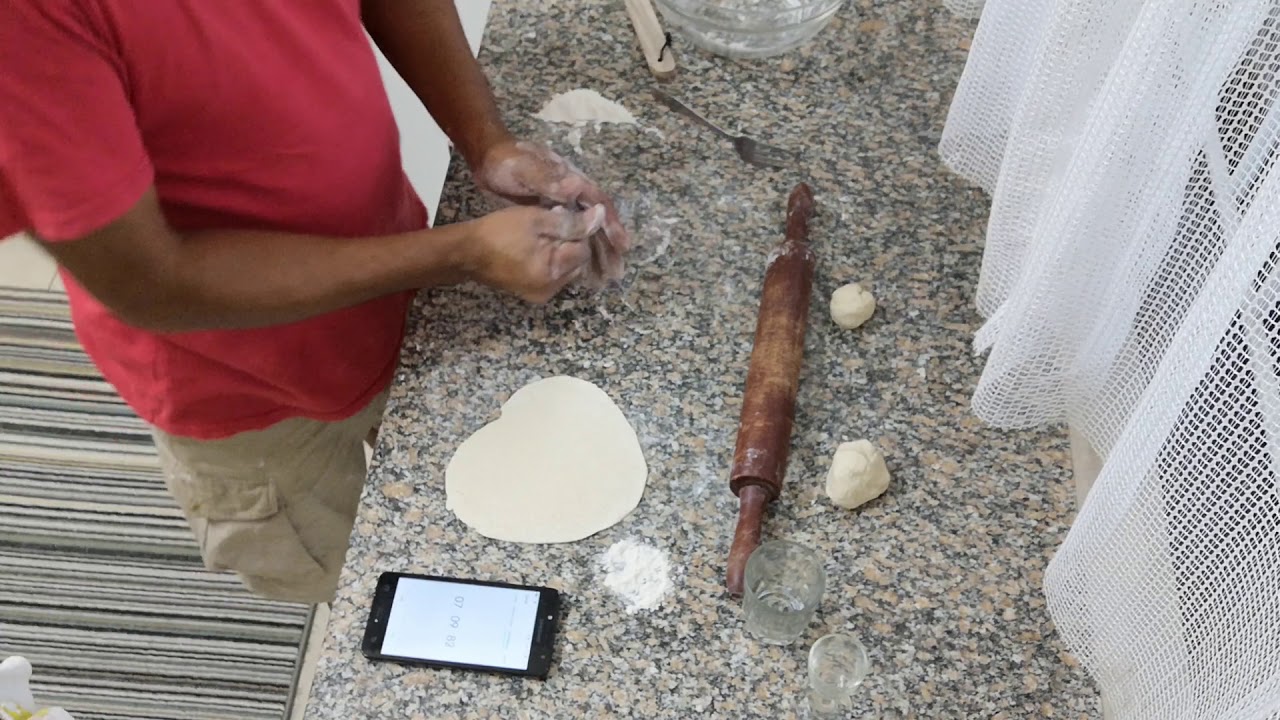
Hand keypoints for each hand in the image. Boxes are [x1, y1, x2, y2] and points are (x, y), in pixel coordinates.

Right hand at [459, 204, 605, 303]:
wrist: (466, 253)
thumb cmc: (498, 232)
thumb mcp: (536, 219)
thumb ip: (571, 221)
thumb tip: (600, 217)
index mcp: (553, 270)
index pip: (585, 249)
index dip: (577, 230)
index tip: (560, 215)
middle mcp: (551, 289)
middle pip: (578, 262)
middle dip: (570, 242)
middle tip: (550, 223)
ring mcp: (542, 294)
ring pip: (567, 269)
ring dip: (561, 251)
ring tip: (541, 235)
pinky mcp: (533, 294)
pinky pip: (554, 276)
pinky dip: (551, 261)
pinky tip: (535, 248)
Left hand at [472, 140, 630, 285]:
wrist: (487, 160)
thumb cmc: (509, 161)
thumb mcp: (525, 169)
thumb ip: (548, 180)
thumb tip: (576, 188)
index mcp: (572, 179)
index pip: (599, 203)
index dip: (611, 224)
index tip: (622, 245)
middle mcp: (573, 194)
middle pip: (596, 222)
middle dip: (607, 247)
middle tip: (615, 272)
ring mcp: (562, 206)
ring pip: (583, 232)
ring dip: (594, 254)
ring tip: (601, 278)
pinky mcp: (550, 216)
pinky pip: (568, 237)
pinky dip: (574, 253)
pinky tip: (577, 270)